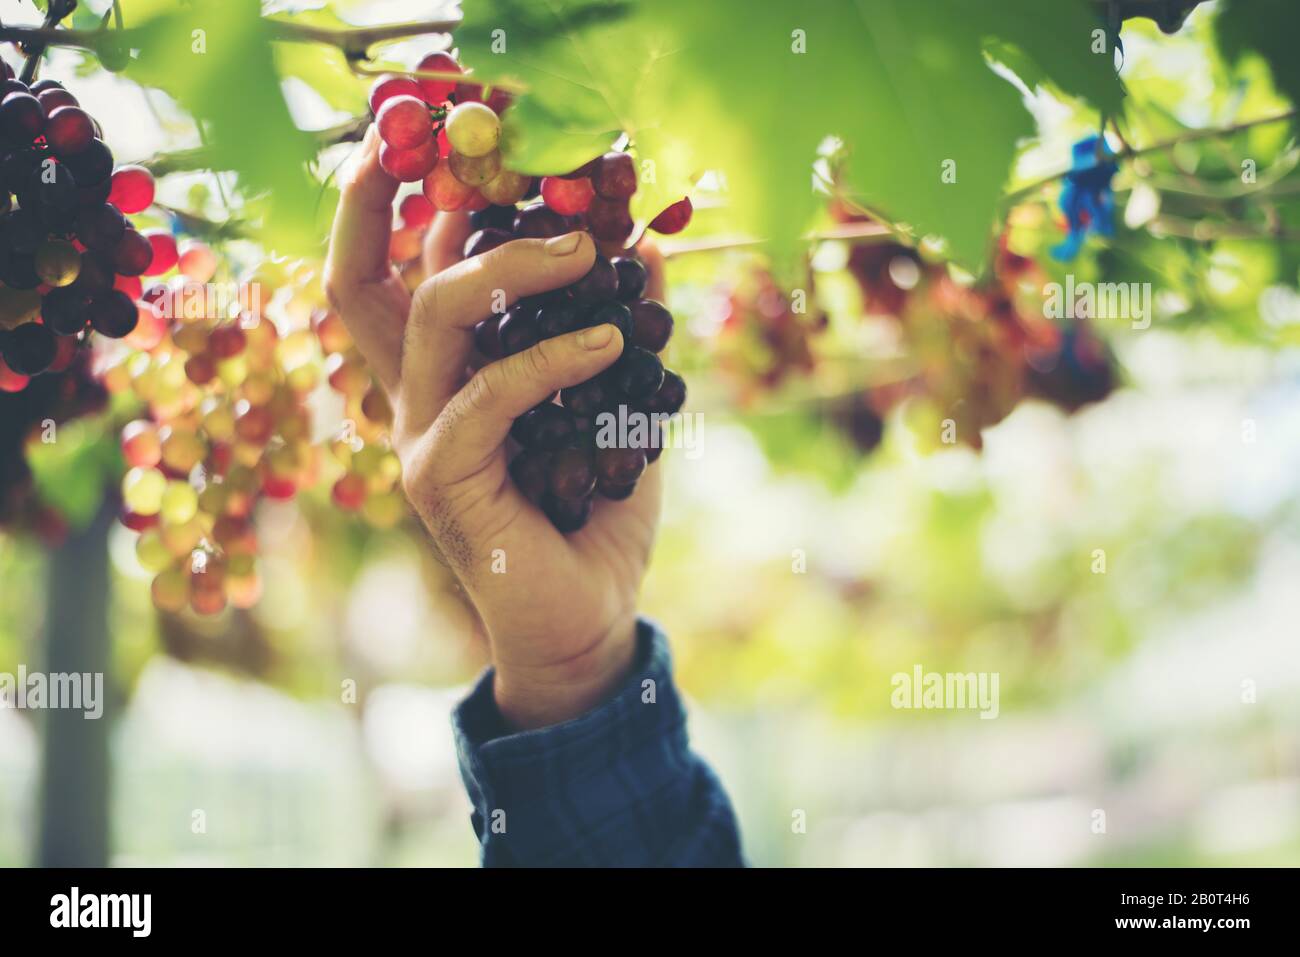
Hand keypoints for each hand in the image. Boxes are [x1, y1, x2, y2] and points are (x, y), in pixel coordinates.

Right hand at [324, 128, 663, 729]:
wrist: (586, 616)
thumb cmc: (596, 511)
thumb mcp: (621, 403)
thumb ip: (626, 328)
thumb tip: (651, 245)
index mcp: (445, 372)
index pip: (405, 269)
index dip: (421, 202)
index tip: (478, 146)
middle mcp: (415, 396)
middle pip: (373, 277)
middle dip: (416, 205)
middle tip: (512, 173)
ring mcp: (419, 437)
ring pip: (433, 319)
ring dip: (509, 270)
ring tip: (587, 252)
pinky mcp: (441, 480)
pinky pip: (487, 397)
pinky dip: (550, 359)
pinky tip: (610, 340)